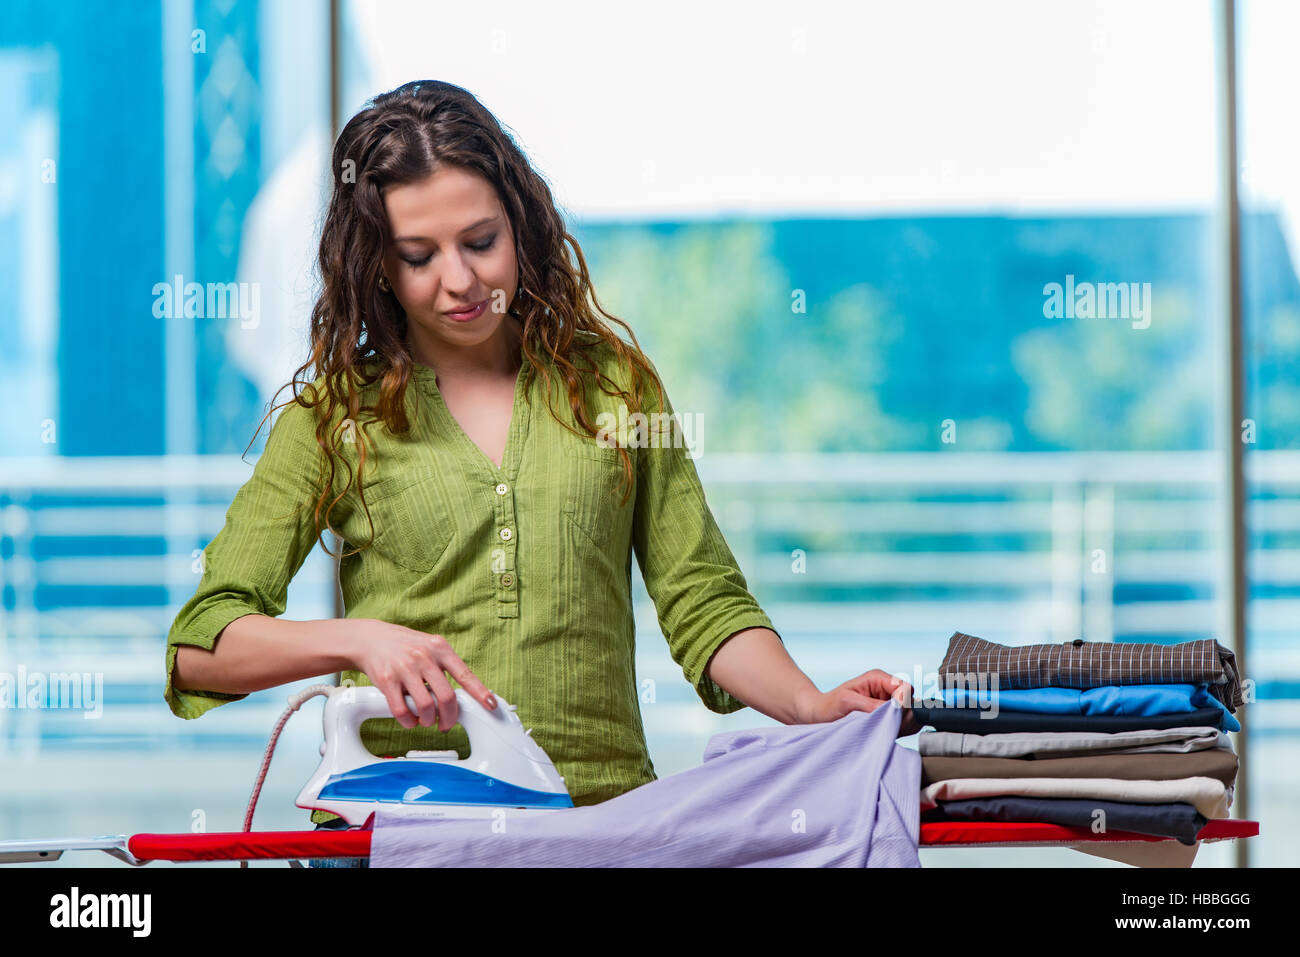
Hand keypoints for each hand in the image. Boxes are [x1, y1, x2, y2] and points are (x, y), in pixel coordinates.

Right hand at [348, 620, 496, 730]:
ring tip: (426, 720)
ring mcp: (405, 668)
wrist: (370, 639)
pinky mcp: (386, 680)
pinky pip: (402, 710)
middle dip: (450, 718)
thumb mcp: (430, 646)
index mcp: (439, 648)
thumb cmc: (404, 646)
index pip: (465, 674)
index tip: (491, 706)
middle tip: (446, 724)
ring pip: (426, 707)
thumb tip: (465, 693)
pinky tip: (410, 719)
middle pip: (447, 697)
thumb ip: (445, 666)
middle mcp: (424, 657)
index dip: (480, 693)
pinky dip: (408, 722)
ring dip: (428, 721)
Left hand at [794, 669, 920, 736]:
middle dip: (902, 716)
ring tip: (880, 729)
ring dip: (900, 725)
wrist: (816, 716)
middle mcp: (886, 690)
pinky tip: (882, 734)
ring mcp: (888, 705)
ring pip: (910, 715)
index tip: (891, 714)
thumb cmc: (828, 705)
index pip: (906, 688)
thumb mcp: (847, 701)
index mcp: (878, 679)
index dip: (903, 702)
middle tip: (884, 725)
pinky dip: (898, 731)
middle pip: (911, 702)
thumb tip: (895, 708)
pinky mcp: (886, 719)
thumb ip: (872, 704)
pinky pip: (903, 725)